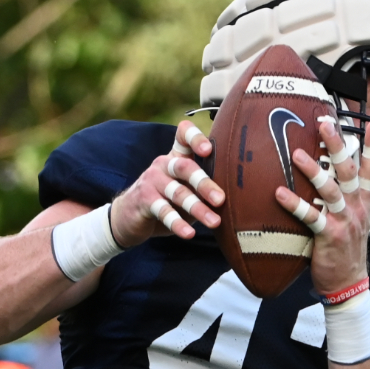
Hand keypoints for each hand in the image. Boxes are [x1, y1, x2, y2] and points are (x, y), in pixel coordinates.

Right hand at [109, 120, 224, 246]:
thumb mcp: (186, 190)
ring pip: (177, 193)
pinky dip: (177, 223)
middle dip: (204, 183)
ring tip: (214, 222)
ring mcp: (152, 181)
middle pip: (184, 167)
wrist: (128, 217)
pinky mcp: (144, 200)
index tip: (208, 149)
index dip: (195, 138)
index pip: (183, 135)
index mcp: (176, 156)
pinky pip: (162, 211)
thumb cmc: (167, 200)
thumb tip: (241, 195)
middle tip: (221, 199)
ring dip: (197, 208)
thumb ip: (205, 188)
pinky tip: (189, 233)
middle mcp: (164, 164)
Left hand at [275, 119, 369, 294]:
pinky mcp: (329, 236)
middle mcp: (356, 208)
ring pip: (331, 191)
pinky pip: (311, 218)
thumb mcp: (351, 221)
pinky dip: (295, 204)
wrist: (349, 283)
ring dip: (314, 171)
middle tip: (325, 124)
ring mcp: (345, 221)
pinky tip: (279, 193)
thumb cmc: (345, 250)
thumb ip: (342, 200)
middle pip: (349, 171)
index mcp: (362, 202)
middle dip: (338, 146)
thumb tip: (325, 178)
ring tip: (297, 154)